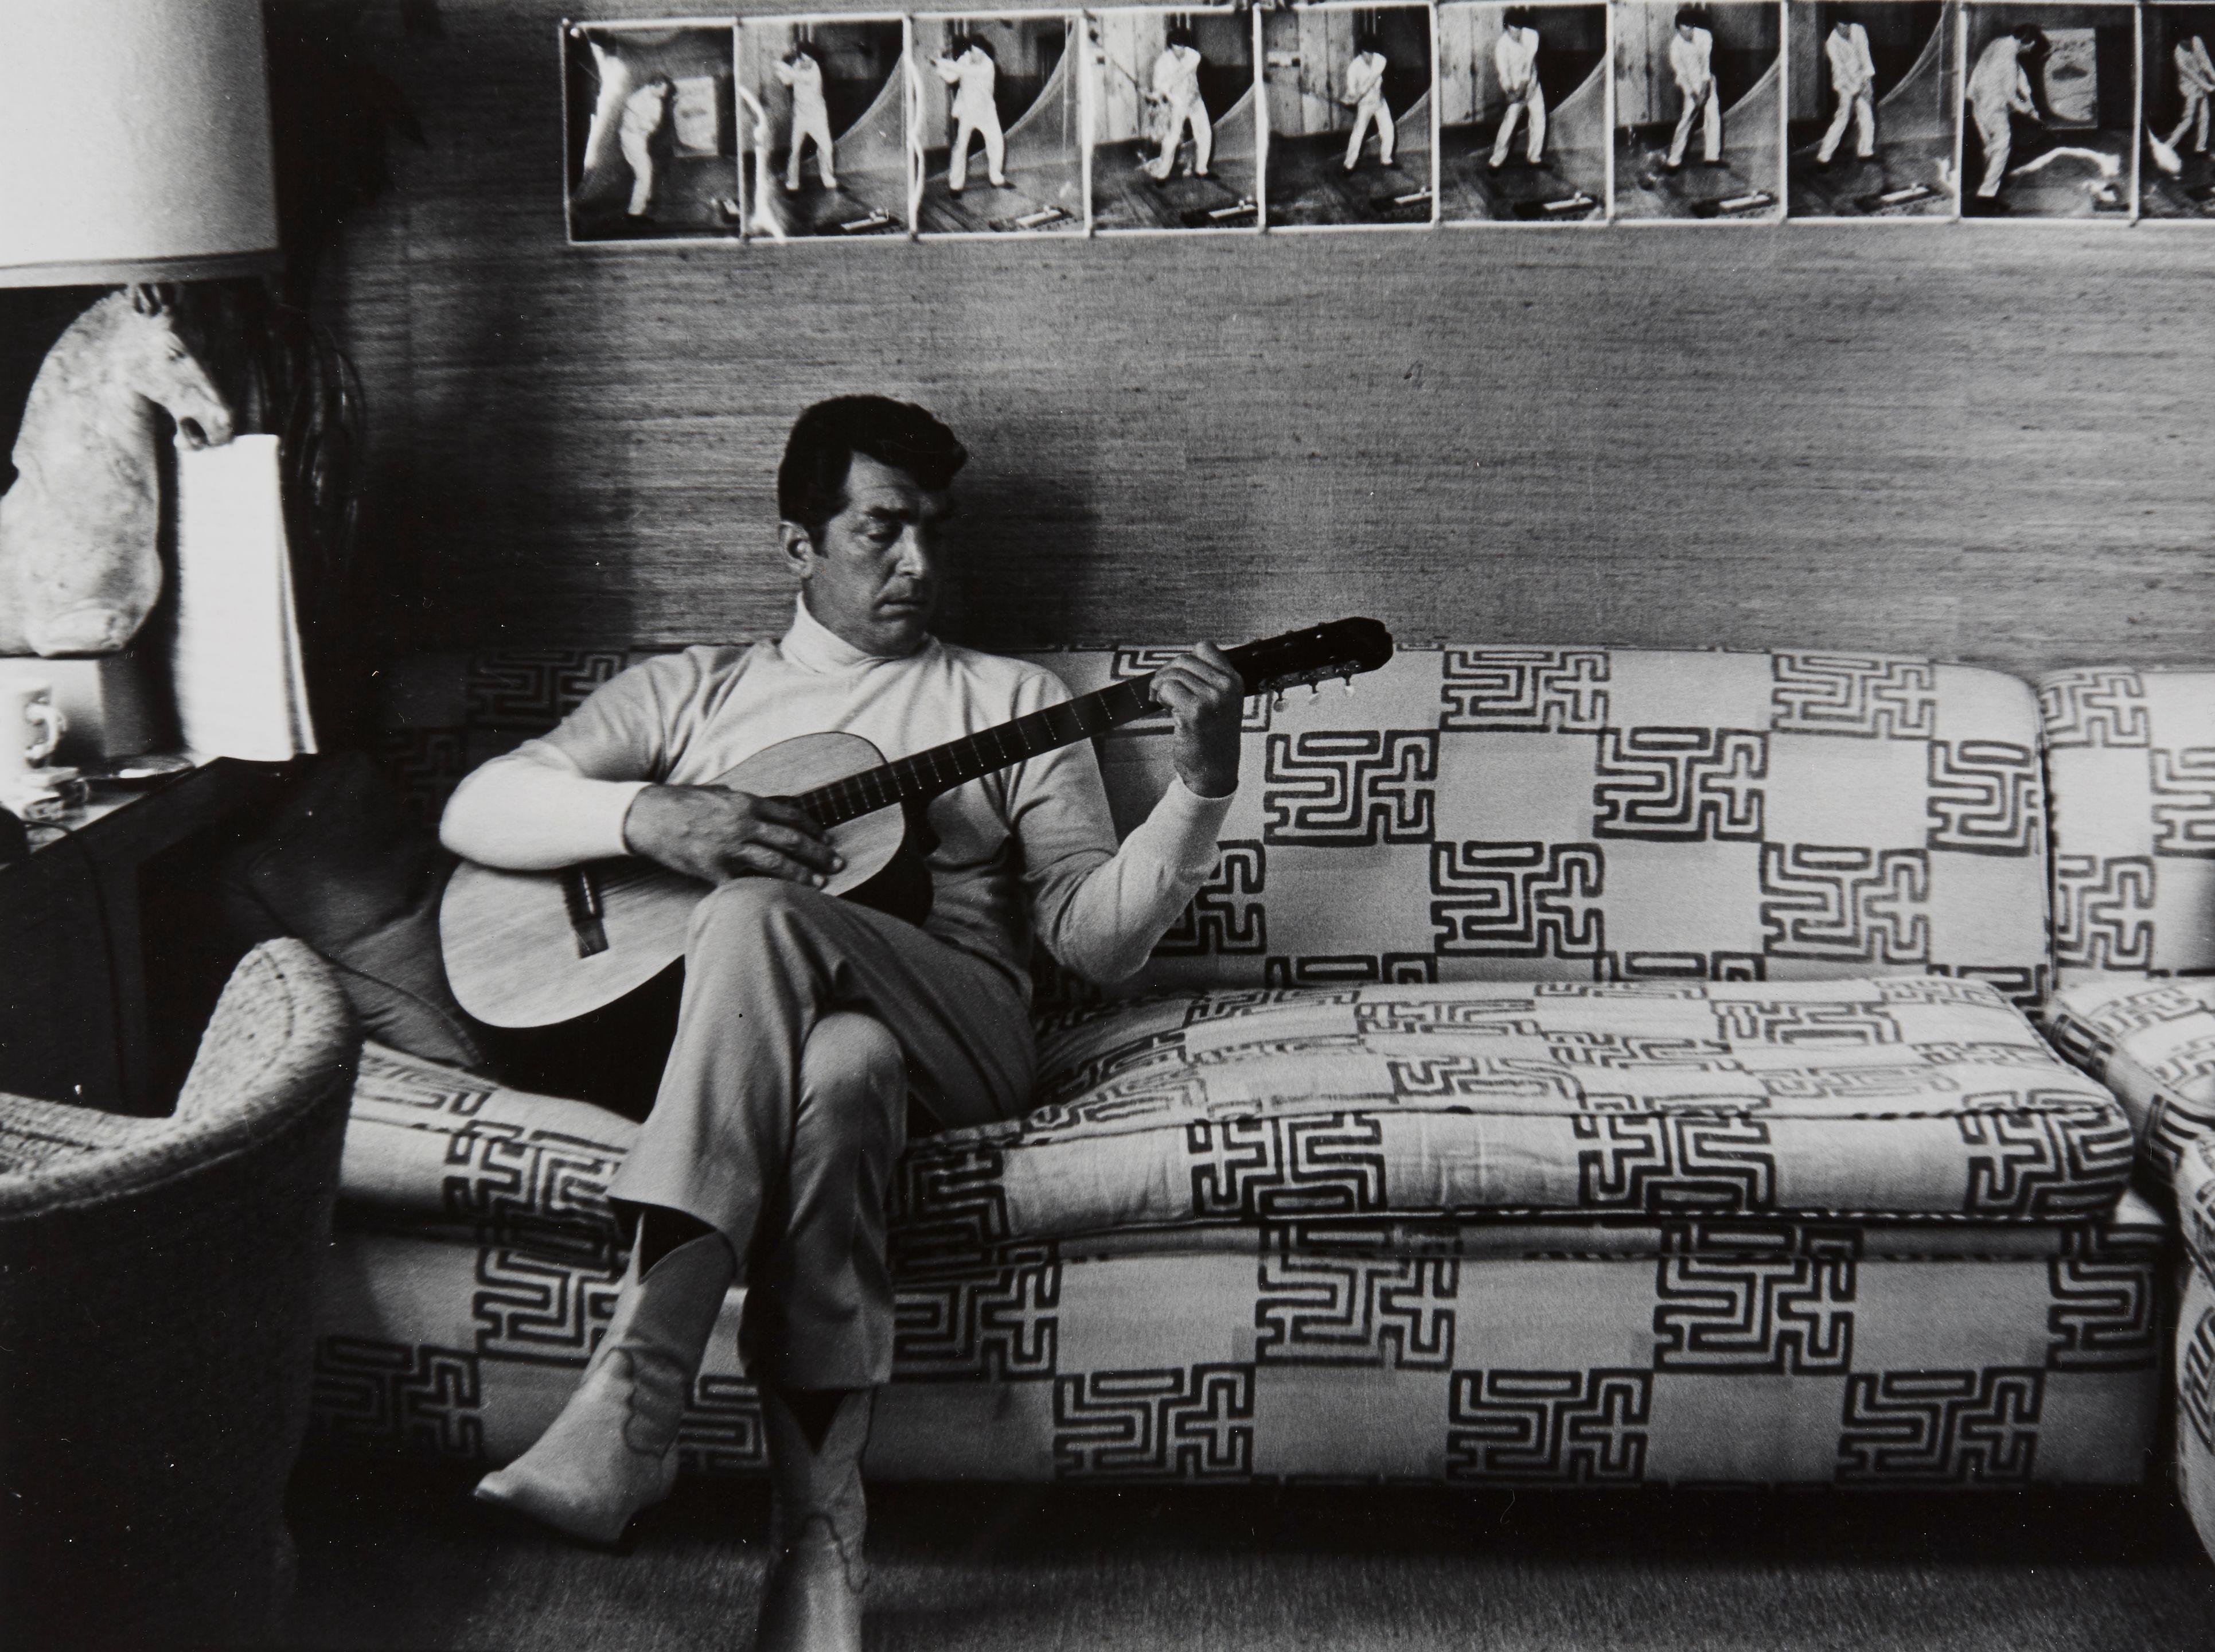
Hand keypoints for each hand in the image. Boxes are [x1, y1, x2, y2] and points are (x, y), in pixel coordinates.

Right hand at [622, 784, 843, 886]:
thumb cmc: (684, 802)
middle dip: (819, 853)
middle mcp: (743, 825)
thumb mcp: (721, 793)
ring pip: (776, 863)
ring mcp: (730, 849)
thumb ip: (748, 802)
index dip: (813, 829)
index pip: (791, 816)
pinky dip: (763, 890)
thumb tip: (776, 808)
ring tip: (821, 883)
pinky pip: (745, 883)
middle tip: (838, 863)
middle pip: (791, 841)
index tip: (827, 839)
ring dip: (802, 874)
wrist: (649, 817)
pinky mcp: (715, 870)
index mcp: (746, 803)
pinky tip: (779, 898)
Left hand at [1152, 642, 1244, 799]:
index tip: (1179, 677)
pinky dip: (1160, 697)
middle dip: (1166, 673)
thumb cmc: (1211, 737)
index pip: (1205, 648)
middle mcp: (1226, 687)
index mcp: (1234, 681)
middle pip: (1184, 660)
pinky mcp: (1195, 712)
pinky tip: (1166, 711)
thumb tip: (1174, 664)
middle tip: (1162, 692)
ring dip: (1161, 687)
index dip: (1185, 660)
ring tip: (1165, 703)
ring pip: (1173, 674)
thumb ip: (1206, 680)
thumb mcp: (1220, 703)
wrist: (1214, 772)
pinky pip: (1167, 689)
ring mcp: (1212, 699)